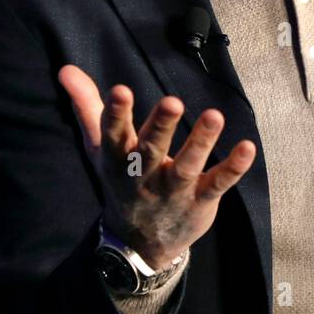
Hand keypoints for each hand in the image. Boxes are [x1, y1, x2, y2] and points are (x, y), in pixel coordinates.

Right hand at [57, 64, 255, 268]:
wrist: (137, 244)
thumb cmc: (121, 180)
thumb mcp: (100, 147)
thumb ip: (88, 106)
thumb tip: (66, 70)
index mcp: (118, 159)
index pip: (114, 134)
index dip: (116, 113)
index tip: (119, 90)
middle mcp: (144, 175)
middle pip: (151, 149)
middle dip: (161, 126)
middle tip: (172, 101)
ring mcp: (174, 191)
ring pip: (187, 166)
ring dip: (201, 141)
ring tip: (215, 116)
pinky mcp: (200, 202)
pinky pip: (218, 184)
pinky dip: (233, 168)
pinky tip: (247, 148)